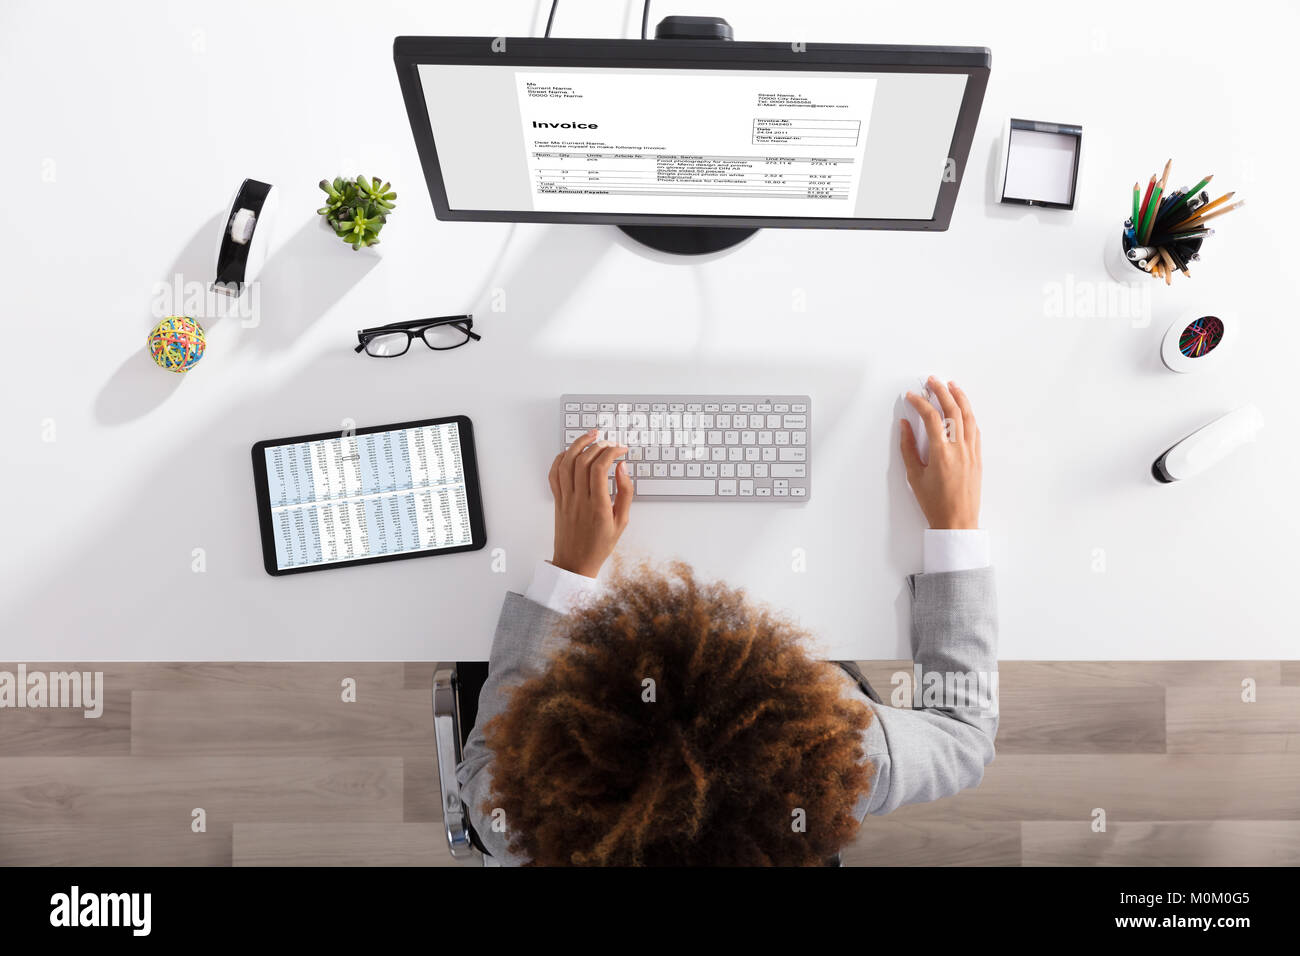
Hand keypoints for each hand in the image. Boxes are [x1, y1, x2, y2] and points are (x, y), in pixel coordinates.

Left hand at [547, 429, 633, 577]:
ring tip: (591, 436)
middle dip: (597, 445)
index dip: (611, 452)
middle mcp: (579, 500)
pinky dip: (561, 458)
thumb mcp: (622, 521)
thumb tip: (622, 468)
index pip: (600, 468)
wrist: (575, 562)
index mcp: (598, 506)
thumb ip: (625, 493)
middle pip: (583, 461)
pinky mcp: (557, 500)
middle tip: (609, 442)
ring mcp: (565, 499)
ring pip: (566, 463)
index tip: (621, 449)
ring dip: (578, 444)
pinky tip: (571, 452)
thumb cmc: (600, 545)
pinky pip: (554, 474)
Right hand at [900, 377, 980, 529]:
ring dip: (960, 398)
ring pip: (968, 416)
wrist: (957, 522)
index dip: (920, 402)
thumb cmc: (934, 503)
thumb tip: (905, 425)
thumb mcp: (914, 476)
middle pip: (953, 410)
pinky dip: (969, 415)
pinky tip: (963, 409)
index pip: (932, 417)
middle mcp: (959, 449)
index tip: (911, 396)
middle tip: (932, 380)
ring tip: (952, 386)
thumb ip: (908, 447)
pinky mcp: (978, 457)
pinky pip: (975, 429)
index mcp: (941, 453)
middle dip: (941, 391)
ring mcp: (971, 452)